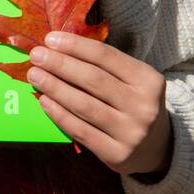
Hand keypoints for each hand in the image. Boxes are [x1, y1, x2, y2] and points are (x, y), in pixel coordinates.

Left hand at [26, 31, 171, 175]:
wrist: (158, 148)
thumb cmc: (135, 104)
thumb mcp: (133, 81)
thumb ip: (104, 67)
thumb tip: (60, 48)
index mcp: (149, 80)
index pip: (106, 56)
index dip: (76, 46)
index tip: (50, 39)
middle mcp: (144, 106)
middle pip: (93, 79)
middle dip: (60, 65)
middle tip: (36, 55)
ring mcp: (131, 132)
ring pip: (84, 105)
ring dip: (55, 87)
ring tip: (35, 76)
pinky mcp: (117, 155)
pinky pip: (80, 131)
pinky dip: (59, 114)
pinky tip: (44, 101)